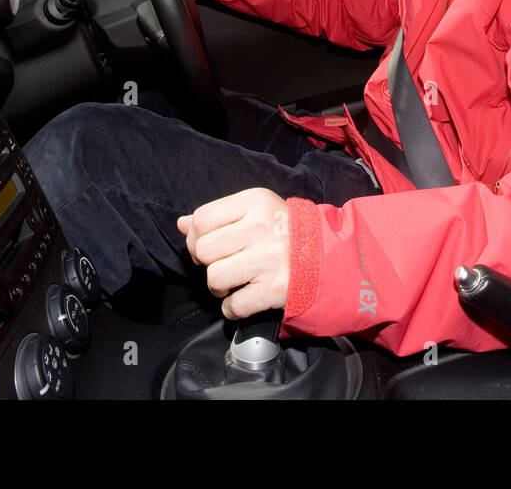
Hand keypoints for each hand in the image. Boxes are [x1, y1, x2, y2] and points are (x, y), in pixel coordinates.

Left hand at [178, 188, 290, 320]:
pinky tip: (244, 299)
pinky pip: (233, 305)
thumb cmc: (286, 232)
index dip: (196, 237)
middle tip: (222, 264)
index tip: (207, 246)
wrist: (328, 257)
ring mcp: (269, 259)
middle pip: (204, 250)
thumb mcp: (256, 211)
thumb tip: (182, 224)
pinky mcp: (275, 289)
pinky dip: (232, 308)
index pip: (202, 219)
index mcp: (255, 202)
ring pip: (214, 277)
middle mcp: (261, 228)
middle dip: (207, 263)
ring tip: (233, 282)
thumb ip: (219, 216)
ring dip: (218, 287)